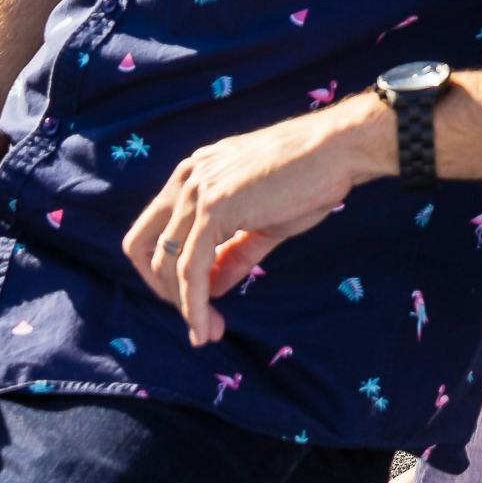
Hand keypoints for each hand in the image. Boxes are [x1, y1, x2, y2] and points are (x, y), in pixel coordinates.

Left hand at [122, 100, 391, 346]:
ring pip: (166, 264)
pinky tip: (207, 328)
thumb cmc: (310, 179)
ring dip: (183, 306)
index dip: (163, 271)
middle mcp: (186, 180)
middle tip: (197, 321)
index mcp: (193, 175)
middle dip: (164, 291)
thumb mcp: (263, 222)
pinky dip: (193, 305)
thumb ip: (234, 252)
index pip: (153, 231)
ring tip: (209, 333)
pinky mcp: (213, 208)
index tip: (193, 298)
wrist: (338, 150)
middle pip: (143, 248)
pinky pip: (191, 269)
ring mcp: (197, 191)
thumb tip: (212, 288)